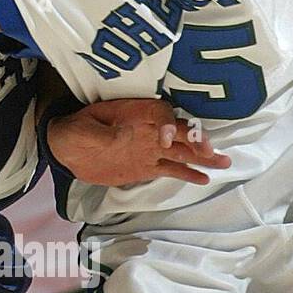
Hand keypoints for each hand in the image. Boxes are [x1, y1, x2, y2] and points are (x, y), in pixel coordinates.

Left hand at [47, 98, 230, 186]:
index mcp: (134, 113)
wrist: (68, 149)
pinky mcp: (148, 166)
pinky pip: (172, 169)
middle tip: (210, 152)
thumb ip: (100, 133)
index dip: (169, 124)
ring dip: (203, 156)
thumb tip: (120, 138)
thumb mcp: (81, 129)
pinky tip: (204, 178)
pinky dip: (188, 173)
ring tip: (224, 163)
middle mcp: (148, 129)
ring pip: (183, 151)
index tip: (166, 140)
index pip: (161, 114)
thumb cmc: (74, 132)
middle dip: (196, 141)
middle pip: (180, 132)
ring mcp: (151, 149)